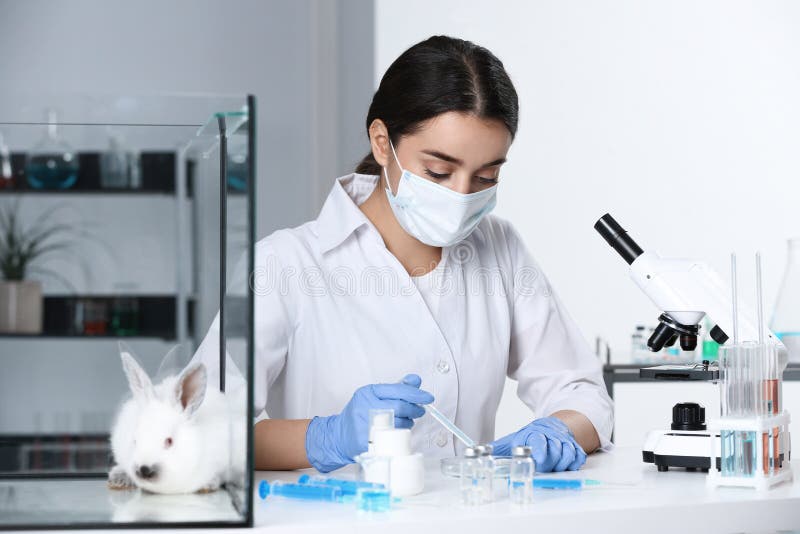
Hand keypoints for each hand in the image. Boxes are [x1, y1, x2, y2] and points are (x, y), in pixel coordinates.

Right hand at [305, 374, 433, 472]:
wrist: (339, 436)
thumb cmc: (360, 413)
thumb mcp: (374, 395)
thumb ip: (396, 388)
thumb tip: (416, 380)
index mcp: (368, 392)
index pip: (397, 390)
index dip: (416, 394)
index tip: (428, 397)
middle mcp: (365, 407)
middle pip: (400, 407)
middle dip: (415, 409)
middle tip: (420, 410)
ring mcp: (366, 425)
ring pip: (399, 423)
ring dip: (409, 422)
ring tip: (405, 421)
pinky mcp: (368, 442)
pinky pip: (393, 438)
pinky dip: (401, 435)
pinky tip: (398, 432)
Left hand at [490, 416, 586, 471]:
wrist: (551, 427)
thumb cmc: (530, 437)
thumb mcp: (512, 440)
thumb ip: (498, 448)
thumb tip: (480, 452)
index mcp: (534, 433)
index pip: (539, 440)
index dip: (539, 451)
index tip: (538, 460)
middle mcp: (551, 436)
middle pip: (554, 451)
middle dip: (548, 463)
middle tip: (541, 467)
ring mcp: (565, 441)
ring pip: (568, 455)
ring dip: (560, 465)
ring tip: (551, 466)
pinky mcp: (575, 447)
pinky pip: (578, 458)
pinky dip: (572, 464)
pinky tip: (564, 465)